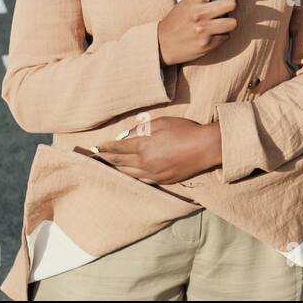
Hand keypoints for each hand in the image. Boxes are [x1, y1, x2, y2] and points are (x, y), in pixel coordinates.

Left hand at [95, 117, 219, 184]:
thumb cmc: (185, 131)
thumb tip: (127, 135)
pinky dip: (131, 176)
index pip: (118, 148)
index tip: (97, 146)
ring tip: (110, 165)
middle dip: (107, 158)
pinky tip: (128, 173)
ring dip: (116, 169)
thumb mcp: (162, 122)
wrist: (205, 148)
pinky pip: (141, 180)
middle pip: (119, 162)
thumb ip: (142, 129)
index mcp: (143, 146)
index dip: (106, 147)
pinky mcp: (161, 180)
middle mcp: (145, 163)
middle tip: (98, 156)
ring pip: (128, 174)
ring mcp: (153, 174)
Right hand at [156, 0, 237, 66]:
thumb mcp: (184, 4)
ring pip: (233, 22)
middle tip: (229, 6)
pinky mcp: (208, 44)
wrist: (162, 45)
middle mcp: (199, 14)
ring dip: (230, 22)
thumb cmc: (174, 24)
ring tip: (223, 22)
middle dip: (232, 4)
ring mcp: (204, 30)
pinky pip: (226, 37)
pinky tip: (213, 35)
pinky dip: (222, 36)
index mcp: (192, 1)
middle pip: (231, 3)